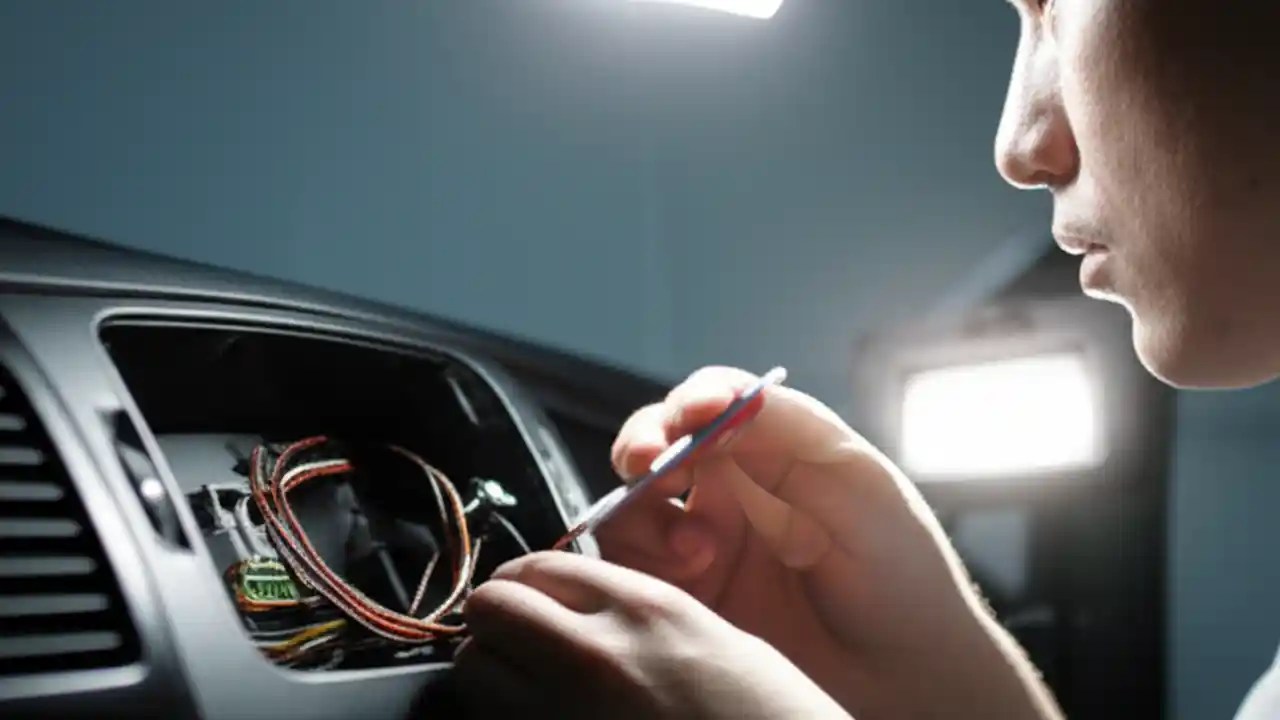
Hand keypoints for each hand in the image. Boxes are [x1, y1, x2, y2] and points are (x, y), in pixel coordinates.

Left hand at [453, 552, 851, 719]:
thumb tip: (591, 608)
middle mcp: (598, 654)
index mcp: (649, 610)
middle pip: (490, 607)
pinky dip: (503, 715)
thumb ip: (645, 617)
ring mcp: (569, 714)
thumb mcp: (719, 645)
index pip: (539, 568)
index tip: (535, 601)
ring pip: (476, 666)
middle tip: (518, 644)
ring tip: (526, 687)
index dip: (528, 584)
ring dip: (493, 668)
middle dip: (496, 622)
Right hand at [597, 366, 1061, 719]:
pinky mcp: (679, 603)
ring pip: (632, 505)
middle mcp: (725, 491)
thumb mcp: (857, 480)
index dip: (693, 400)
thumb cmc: (901, 572)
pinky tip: (690, 580)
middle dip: (643, 444)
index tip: (693, 415)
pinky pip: (628, 571)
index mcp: (769, 451)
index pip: (711, 403)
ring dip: (645, 513)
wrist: (906, 676)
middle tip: (648, 462)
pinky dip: (637, 566)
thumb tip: (721, 401)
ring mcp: (696, 546)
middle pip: (656, 445)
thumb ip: (787, 430)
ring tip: (696, 552)